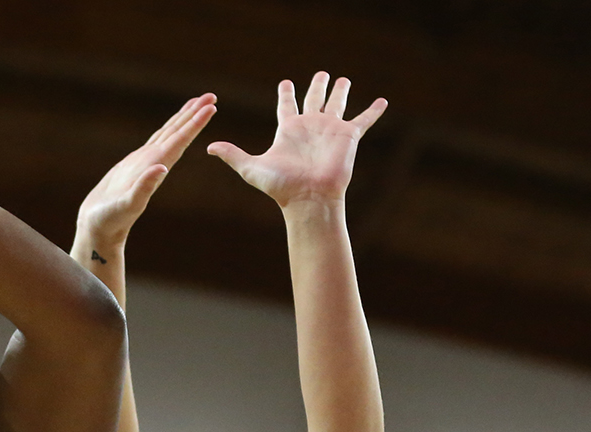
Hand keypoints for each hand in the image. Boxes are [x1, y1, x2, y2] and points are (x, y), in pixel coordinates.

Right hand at [76, 94, 216, 246]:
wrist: (99, 229)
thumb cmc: (110, 220)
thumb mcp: (127, 205)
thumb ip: (143, 188)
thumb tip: (162, 168)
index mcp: (156, 169)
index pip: (179, 141)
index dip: (194, 124)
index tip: (210, 107)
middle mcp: (155, 164)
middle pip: (179, 134)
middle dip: (194, 115)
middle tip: (211, 95)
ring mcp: (146, 163)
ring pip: (168, 135)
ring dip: (183, 119)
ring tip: (197, 102)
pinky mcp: (135, 164)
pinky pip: (155, 141)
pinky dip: (166, 130)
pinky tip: (172, 126)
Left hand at [208, 74, 385, 208]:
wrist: (309, 198)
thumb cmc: (282, 186)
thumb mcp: (252, 168)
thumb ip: (232, 155)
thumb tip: (208, 147)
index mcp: (289, 129)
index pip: (286, 105)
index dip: (285, 93)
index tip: (285, 82)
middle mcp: (310, 126)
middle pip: (313, 99)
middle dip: (316, 86)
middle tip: (320, 74)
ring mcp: (330, 130)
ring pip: (336, 104)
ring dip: (340, 91)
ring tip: (342, 79)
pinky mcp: (347, 136)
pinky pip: (363, 119)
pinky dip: (373, 111)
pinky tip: (383, 101)